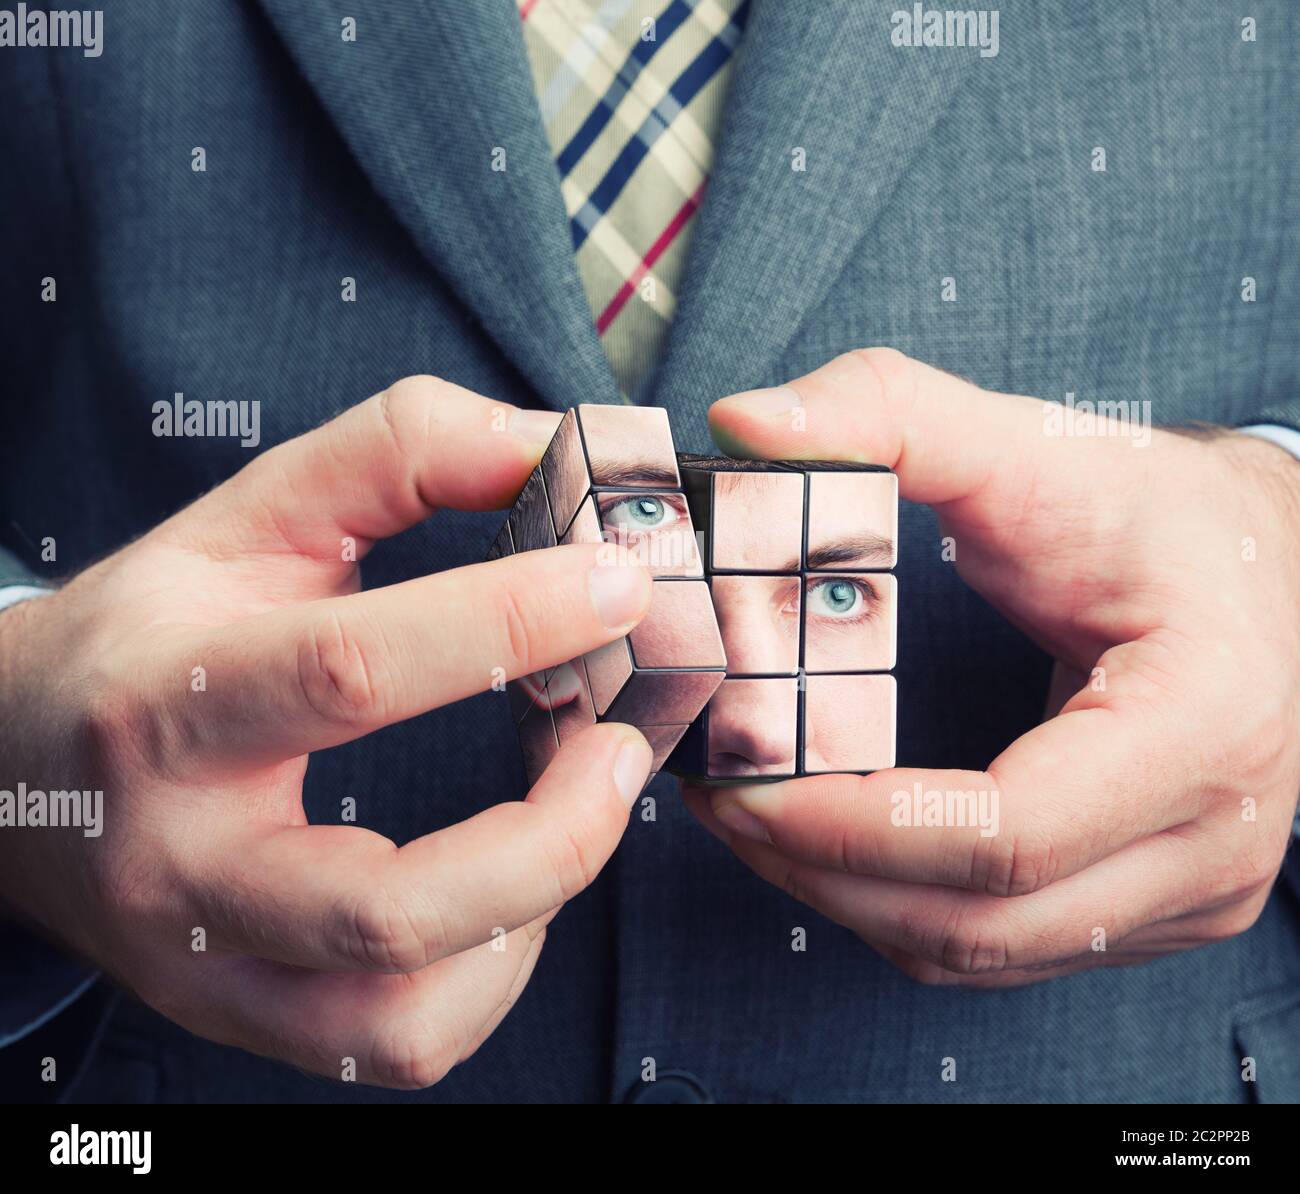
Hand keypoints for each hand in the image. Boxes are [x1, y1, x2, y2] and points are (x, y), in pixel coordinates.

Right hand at [0, 376, 652, 1084]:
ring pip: (400, 1012)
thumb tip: (550, 445)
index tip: (622, 582)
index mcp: (169, 700)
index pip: (350, 673)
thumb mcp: (255, 514)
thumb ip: (401, 454)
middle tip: (621, 746)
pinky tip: (509, 882)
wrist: (13, 764)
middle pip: (385, 909)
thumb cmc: (152, 630)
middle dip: (555, 833)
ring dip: (534, 908)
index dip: (509, 622)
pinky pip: (399, 1041)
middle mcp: (180, 858)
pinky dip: (493, 968)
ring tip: (572, 807)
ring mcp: (208, 960)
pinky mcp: (243, 1016)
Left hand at [685, 348, 1299, 985]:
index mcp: (1203, 727)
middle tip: (717, 796)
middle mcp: (1215, 839)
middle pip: (979, 919)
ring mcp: (1190, 891)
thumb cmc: (1154, 511)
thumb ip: (890, 415)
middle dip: (822, 870)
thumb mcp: (1035, 446)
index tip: (740, 779)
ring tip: (752, 814)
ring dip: (846, 897)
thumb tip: (742, 420)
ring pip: (978, 949)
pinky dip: (898, 903)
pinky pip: (999, 943)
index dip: (852, 824)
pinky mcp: (1152, 907)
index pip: (1003, 831)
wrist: (1263, 568)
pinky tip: (828, 839)